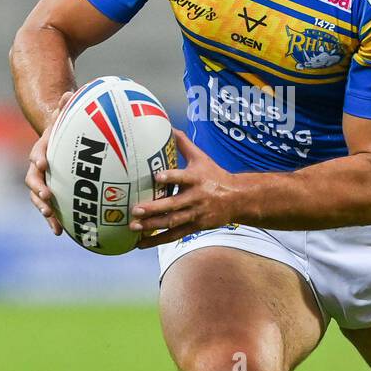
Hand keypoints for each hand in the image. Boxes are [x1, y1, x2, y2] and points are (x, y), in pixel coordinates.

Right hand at [24, 90, 73, 235]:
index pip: (37, 153)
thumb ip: (67, 107)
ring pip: (38, 197)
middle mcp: (38, 167)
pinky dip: (53, 219)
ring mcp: (42, 181)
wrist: (57, 139)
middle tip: (47, 198)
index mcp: (42, 148)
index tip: (43, 164)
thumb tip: (71, 93)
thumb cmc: (65, 127)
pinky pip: (49, 207)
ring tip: (51, 218)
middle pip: (33, 179)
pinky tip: (60, 232)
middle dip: (39, 189)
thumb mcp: (66, 116)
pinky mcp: (50, 194)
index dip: (39, 158)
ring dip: (44, 208)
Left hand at [132, 129, 240, 247]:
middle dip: (154, 208)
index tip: (158, 177)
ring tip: (134, 226)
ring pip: (172, 222)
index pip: (183, 177)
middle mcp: (196, 197)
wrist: (237, 199)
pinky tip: (141, 243)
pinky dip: (157, 240)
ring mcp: (195, 214)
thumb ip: (183, 144)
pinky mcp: (194, 226)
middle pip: (174, 205)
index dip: (171, 177)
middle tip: (135, 210)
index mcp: (197, 178)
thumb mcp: (201, 158)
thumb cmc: (214, 175)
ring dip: (152, 226)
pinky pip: (174, 235)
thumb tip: (168, 126)